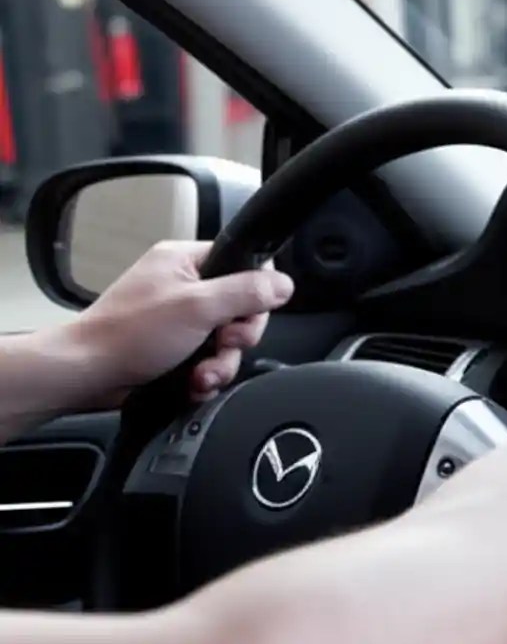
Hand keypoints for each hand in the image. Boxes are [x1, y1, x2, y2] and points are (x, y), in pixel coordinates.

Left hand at [69, 241, 293, 402]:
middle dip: (236, 338)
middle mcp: (183, 285)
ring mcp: (179, 317)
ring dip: (220, 363)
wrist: (86, 374)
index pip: (245, 266)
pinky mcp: (174, 346)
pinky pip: (209, 358)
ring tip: (201, 374)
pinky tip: (192, 382)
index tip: (244, 317)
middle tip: (222, 345)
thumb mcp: (198, 307)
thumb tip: (283, 283)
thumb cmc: (126, 335)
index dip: (255, 295)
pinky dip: (205, 374)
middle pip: (241, 309)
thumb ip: (246, 292)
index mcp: (185, 261)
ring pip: (227, 340)